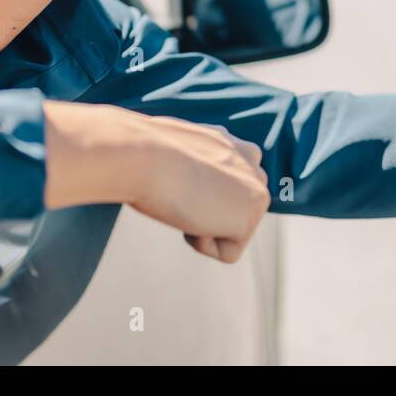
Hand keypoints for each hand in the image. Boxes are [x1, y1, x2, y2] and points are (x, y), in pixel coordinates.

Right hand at [43, 101, 269, 262]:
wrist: (139, 154)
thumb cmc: (140, 152)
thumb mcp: (170, 151)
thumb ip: (191, 165)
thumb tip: (176, 176)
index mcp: (230, 142)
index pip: (226, 185)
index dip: (197, 196)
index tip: (175, 182)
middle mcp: (250, 160)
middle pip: (232, 211)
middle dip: (206, 212)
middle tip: (178, 192)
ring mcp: (256, 187)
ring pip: (229, 232)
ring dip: (203, 227)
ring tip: (183, 200)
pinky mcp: (251, 216)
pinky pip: (228, 253)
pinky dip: (203, 244)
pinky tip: (191, 216)